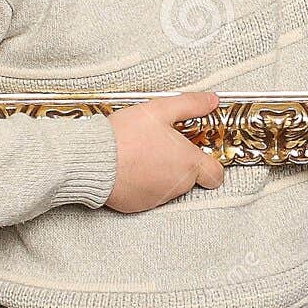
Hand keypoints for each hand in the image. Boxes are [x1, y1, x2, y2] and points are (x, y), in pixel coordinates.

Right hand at [104, 90, 224, 211]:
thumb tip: (211, 100)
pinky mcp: (137, 206)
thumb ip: (191, 104)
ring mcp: (157, 198)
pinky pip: (147, 194)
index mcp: (188, 164)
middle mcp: (176, 186)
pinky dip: (143, 183)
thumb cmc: (126, 136)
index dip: (211, 162)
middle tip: (164, 144)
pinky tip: (131, 166)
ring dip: (162, 172)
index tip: (200, 150)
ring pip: (168, 186)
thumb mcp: (161, 110)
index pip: (216, 174)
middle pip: (190, 178)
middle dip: (181, 162)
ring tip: (143, 152)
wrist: (92, 160)